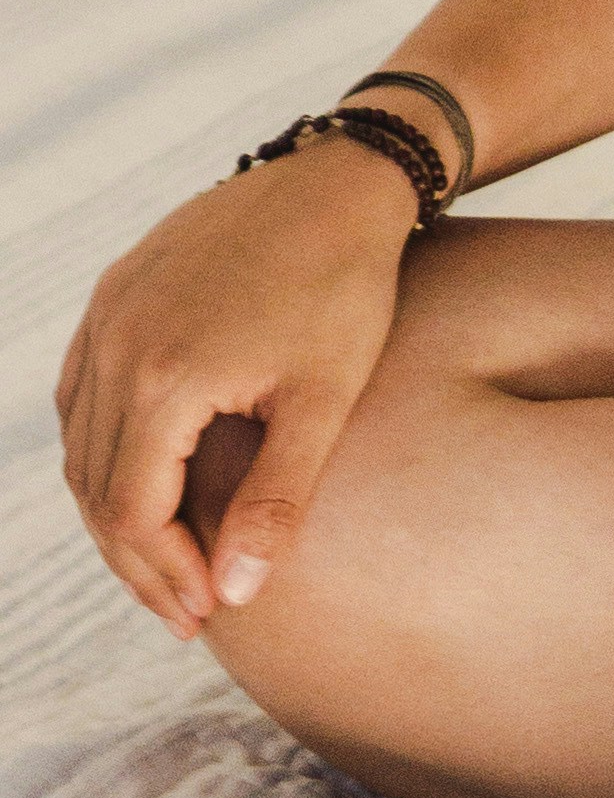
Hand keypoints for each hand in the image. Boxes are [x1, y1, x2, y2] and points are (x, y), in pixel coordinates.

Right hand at [57, 144, 418, 635]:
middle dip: (139, 560)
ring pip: (82, 443)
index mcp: (162, 378)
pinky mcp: (118, 289)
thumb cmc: (348, 287)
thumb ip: (277, 500)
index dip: (164, 576)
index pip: (131, 514)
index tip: (206, 617)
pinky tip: (140, 480)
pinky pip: (82, 389)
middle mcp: (117, 344)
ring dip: (116, 508)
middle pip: (98, 488)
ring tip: (167, 560)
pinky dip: (102, 447)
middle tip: (185, 609)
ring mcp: (110, 312)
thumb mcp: (325, 399)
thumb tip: (234, 595)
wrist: (341, 180)